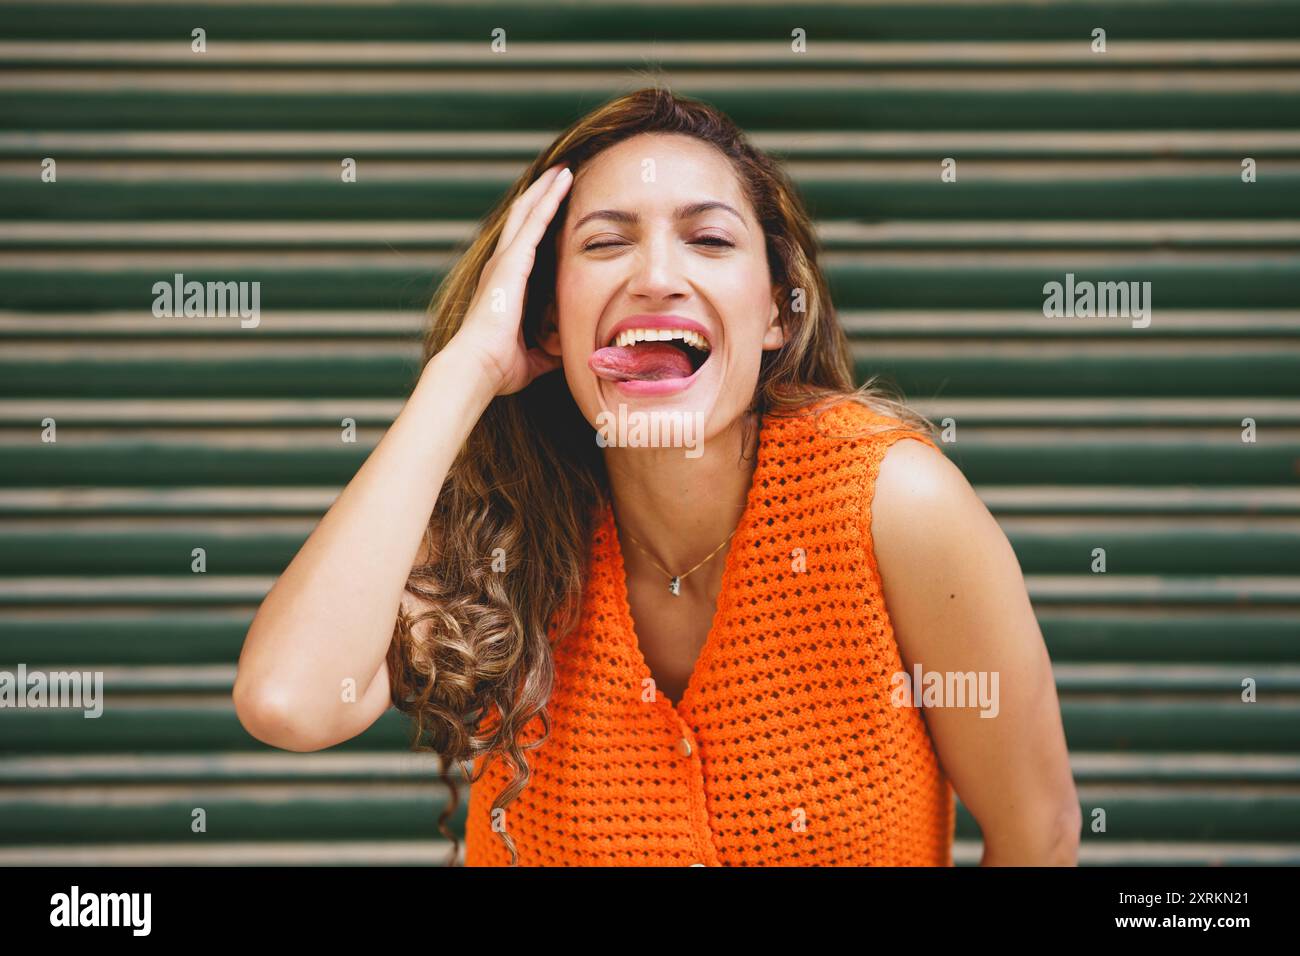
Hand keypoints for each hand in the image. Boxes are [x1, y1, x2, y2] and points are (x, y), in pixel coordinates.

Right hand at [448, 163, 573, 395]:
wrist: (477, 367)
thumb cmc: (497, 367)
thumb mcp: (533, 357)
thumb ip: (549, 350)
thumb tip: (567, 352)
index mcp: (504, 286)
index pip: (524, 247)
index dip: (538, 225)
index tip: (554, 209)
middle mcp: (501, 267)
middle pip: (523, 220)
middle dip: (541, 197)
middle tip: (561, 175)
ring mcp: (504, 261)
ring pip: (528, 212)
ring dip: (546, 190)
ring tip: (564, 169)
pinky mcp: (511, 260)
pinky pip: (534, 222)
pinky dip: (549, 199)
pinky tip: (562, 181)